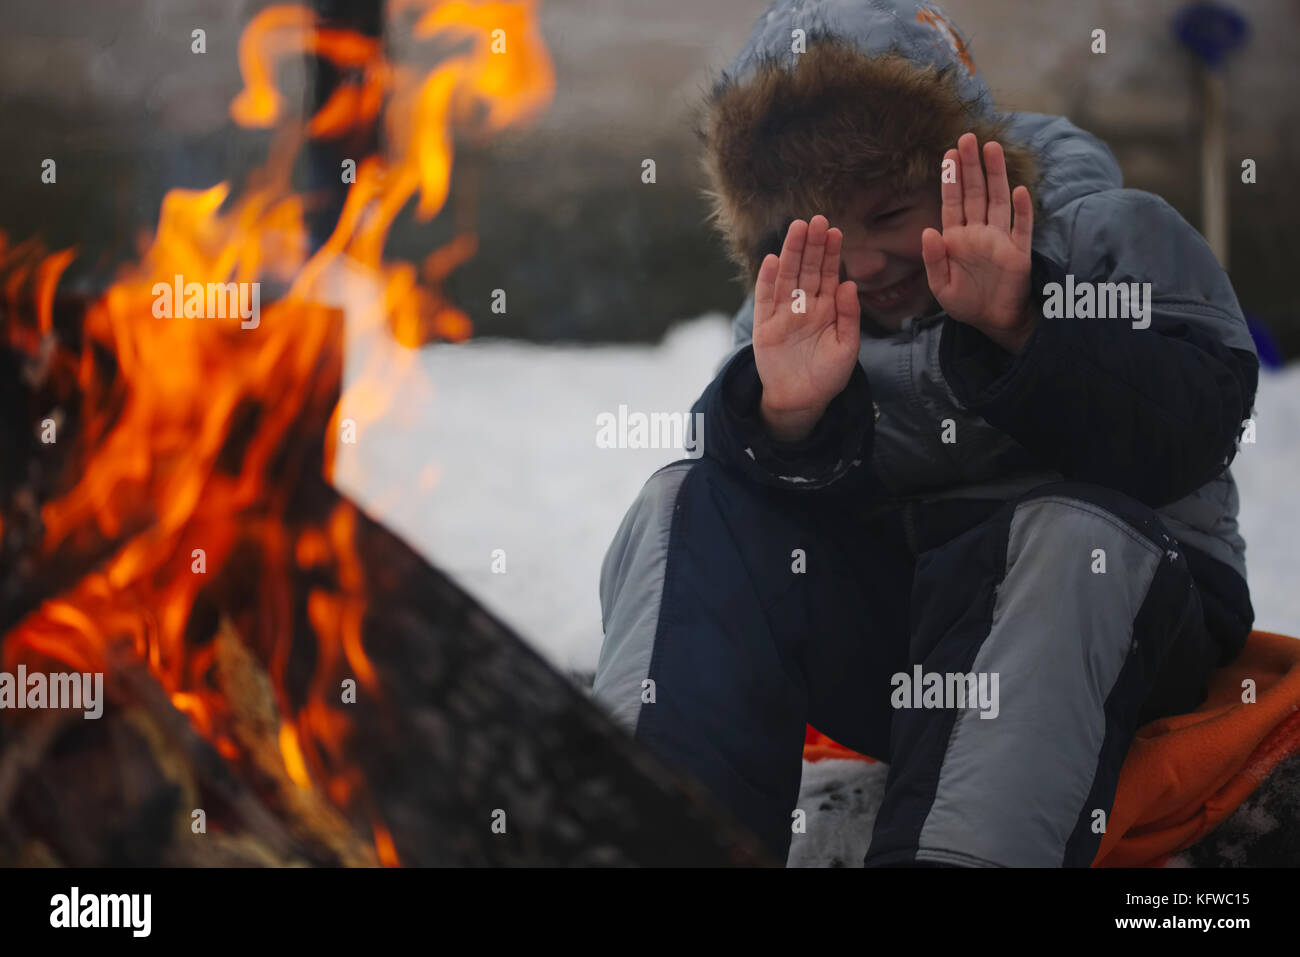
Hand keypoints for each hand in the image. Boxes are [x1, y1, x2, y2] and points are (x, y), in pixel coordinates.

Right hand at [753, 215, 860, 442]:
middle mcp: (804, 306)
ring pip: (787, 277)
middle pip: (808, 269)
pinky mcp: (765, 326)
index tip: (834, 230)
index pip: (829, 274)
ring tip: (796, 229)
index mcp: (827, 309)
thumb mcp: (847, 347)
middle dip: (811, 245)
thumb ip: (849, 315)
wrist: (801, 401)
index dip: (831, 252)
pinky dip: (766, 280)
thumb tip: (850, 284)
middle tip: (816, 219)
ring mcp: (783, 314)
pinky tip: (771, 260)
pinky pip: (765, 299)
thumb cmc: (827, 376)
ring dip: (791, 253)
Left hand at [922, 133, 1034, 354]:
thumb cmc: (965, 303)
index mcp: (957, 238)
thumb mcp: (941, 286)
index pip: (952, 202)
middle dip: (971, 166)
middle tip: (969, 137)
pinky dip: (1022, 209)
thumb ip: (934, 259)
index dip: (951, 178)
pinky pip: (1022, 226)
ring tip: (992, 149)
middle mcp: (979, 232)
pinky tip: (1019, 190)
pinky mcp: (1019, 250)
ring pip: (998, 200)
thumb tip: (928, 231)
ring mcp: (1000, 238)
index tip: (949, 153)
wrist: (994, 321)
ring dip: (996, 175)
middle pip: (975, 192)